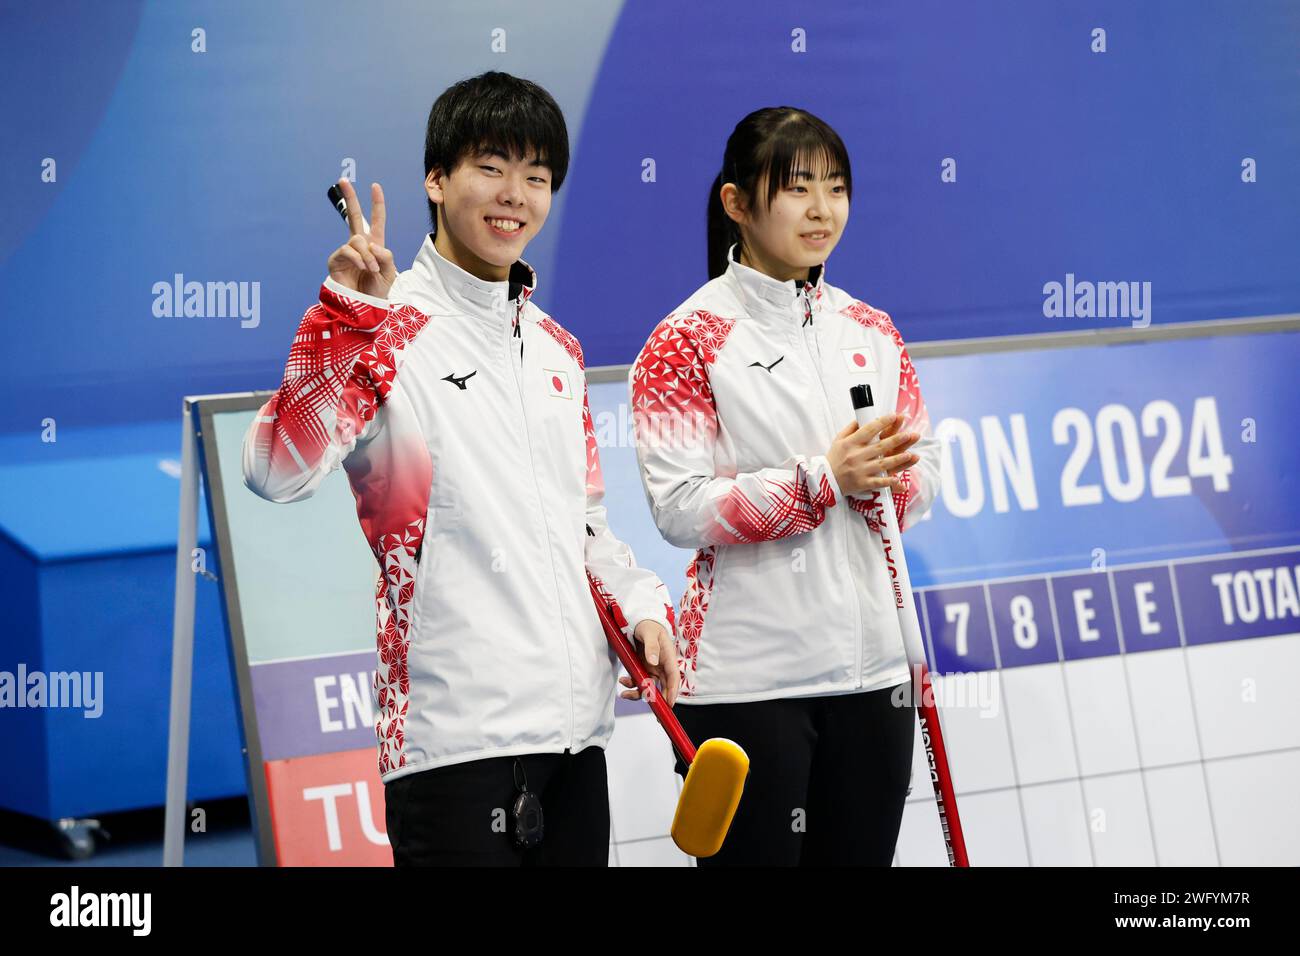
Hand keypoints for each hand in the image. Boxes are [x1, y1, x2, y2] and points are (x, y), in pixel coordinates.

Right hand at [326, 178, 397, 298]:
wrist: (364, 307)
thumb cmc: (377, 291)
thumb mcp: (390, 272)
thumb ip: (385, 254)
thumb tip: (370, 243)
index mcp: (375, 245)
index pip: (377, 221)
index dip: (377, 204)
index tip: (375, 186)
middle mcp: (360, 245)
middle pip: (354, 217)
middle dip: (350, 198)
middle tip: (343, 180)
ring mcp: (347, 251)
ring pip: (358, 239)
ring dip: (368, 255)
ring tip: (372, 270)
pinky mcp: (337, 260)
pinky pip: (348, 250)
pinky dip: (359, 259)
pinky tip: (362, 268)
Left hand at [618, 620, 679, 705]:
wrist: (640, 621)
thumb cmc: (649, 625)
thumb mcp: (650, 633)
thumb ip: (652, 646)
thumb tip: (653, 662)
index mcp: (669, 658)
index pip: (674, 678)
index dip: (673, 692)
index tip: (669, 704)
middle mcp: (662, 666)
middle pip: (663, 687)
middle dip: (658, 701)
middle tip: (656, 717)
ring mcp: (653, 669)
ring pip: (649, 687)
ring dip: (638, 693)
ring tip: (625, 694)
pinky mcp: (644, 669)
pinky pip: (639, 681)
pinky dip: (631, 685)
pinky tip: (623, 682)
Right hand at [827, 413, 921, 496]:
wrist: (825, 480)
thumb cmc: (834, 458)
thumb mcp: (838, 440)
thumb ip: (851, 429)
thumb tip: (862, 418)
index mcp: (851, 443)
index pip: (868, 430)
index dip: (882, 422)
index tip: (894, 415)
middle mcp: (856, 456)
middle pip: (879, 446)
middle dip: (895, 440)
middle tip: (908, 434)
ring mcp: (860, 471)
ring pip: (882, 464)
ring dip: (897, 459)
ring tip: (909, 454)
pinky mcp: (863, 483)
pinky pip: (878, 483)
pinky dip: (889, 481)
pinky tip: (899, 480)